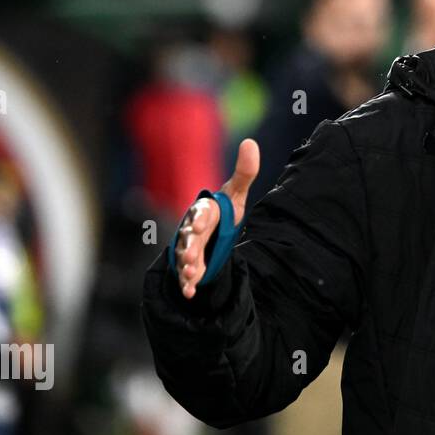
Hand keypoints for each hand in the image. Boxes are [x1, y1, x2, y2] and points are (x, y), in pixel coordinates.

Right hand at [175, 138, 259, 298]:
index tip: (198, 225)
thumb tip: (250, 142)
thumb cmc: (224, 210)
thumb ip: (245, 172)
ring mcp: (188, 248)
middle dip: (189, 246)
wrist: (213, 232)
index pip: (200, 213)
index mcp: (204, 210)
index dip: (198, 219)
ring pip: (185, 256)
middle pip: (188, 237)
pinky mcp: (189, 266)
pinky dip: (187, 284)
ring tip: (191, 274)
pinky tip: (190, 293)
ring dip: (187, 265)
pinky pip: (185, 275)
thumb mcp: (237, 194)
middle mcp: (192, 229)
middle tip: (190, 256)